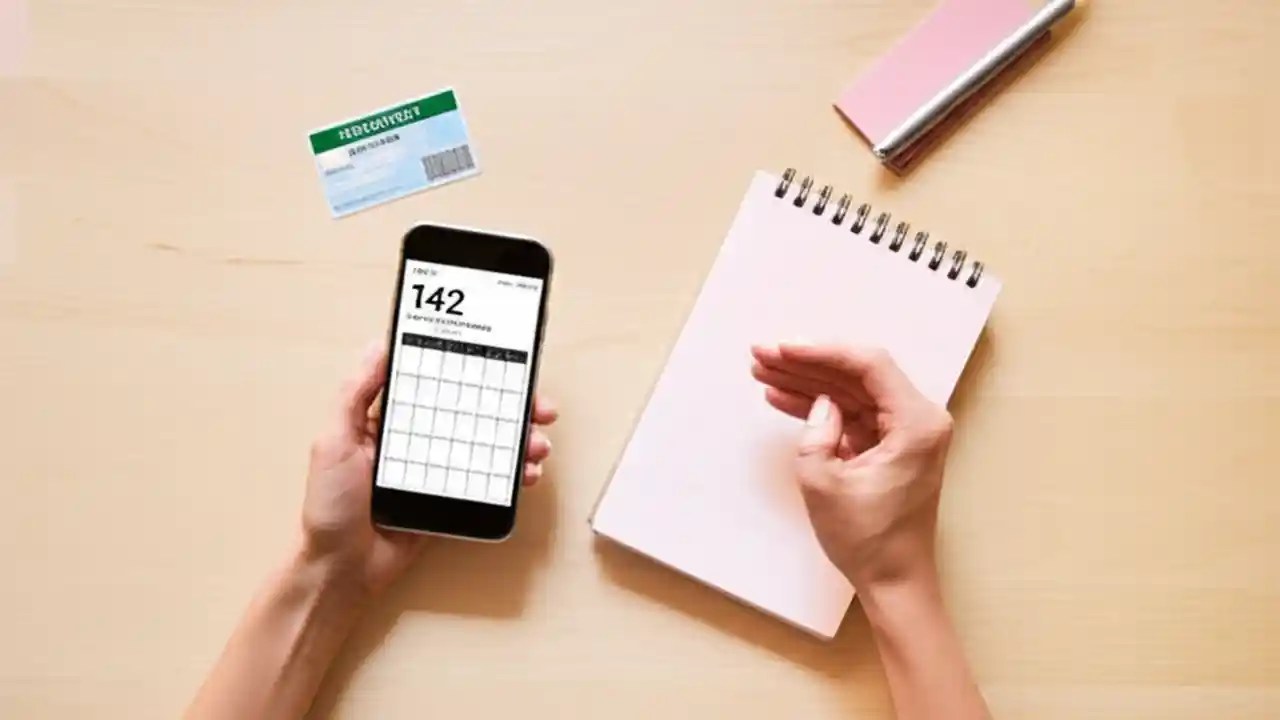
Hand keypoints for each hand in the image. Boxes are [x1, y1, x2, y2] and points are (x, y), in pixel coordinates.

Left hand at [301, 343, 559, 596]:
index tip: (503, 365)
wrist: (342, 570)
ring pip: (488, 446)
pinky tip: (526, 474)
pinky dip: (512, 476)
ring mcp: (438, 471)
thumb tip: (378, 345)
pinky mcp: (450, 500)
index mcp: (390, 420)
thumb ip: (355, 393)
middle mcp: (418, 441)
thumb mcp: (334, 440)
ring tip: (538, 445)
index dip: (473, 373)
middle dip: (512, 408)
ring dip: (519, 442)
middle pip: (474, 413)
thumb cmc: (330, 507)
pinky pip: (488, 481)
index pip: (439, 385)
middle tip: (540, 408)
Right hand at [750, 342, 951, 589]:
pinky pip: (852, 414)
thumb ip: (816, 432)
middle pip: (856, 374)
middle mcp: (919, 420)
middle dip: (807, 364)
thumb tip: (821, 404)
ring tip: (763, 372)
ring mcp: (906, 433)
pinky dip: (819, 407)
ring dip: (808, 383)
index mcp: (916, 423)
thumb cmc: (868, 541)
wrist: (893, 581)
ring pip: (850, 392)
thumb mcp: (823, 483)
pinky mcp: (891, 446)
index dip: (820, 352)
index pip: (867, 366)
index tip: (783, 349)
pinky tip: (783, 398)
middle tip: (763, 355)